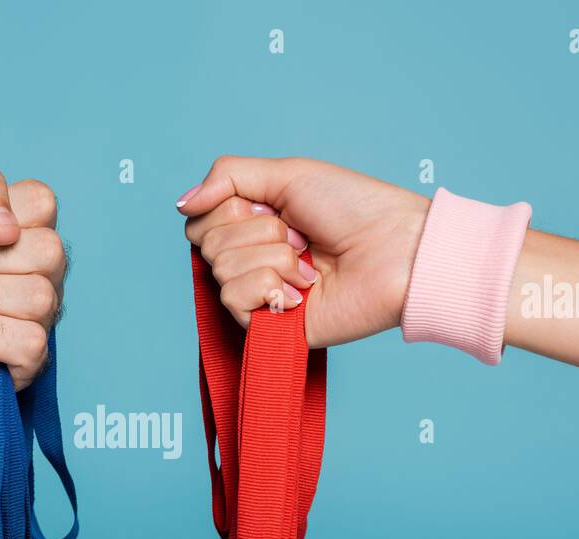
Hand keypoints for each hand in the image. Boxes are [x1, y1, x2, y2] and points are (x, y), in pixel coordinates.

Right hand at [177, 156, 429, 347]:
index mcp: (254, 224)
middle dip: (256, 230)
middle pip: (206, 243)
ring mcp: (260, 295)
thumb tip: (180, 202)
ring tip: (309, 264)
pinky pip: (233, 300)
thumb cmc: (356, 209)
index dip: (228, 208)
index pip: (199, 218)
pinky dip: (269, 287)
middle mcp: (252, 260)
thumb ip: (228, 177)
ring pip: (222, 269)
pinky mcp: (269, 326)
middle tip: (300, 236)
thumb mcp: (288, 173)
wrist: (398, 254)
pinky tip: (302, 292)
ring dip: (273, 257)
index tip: (272, 205)